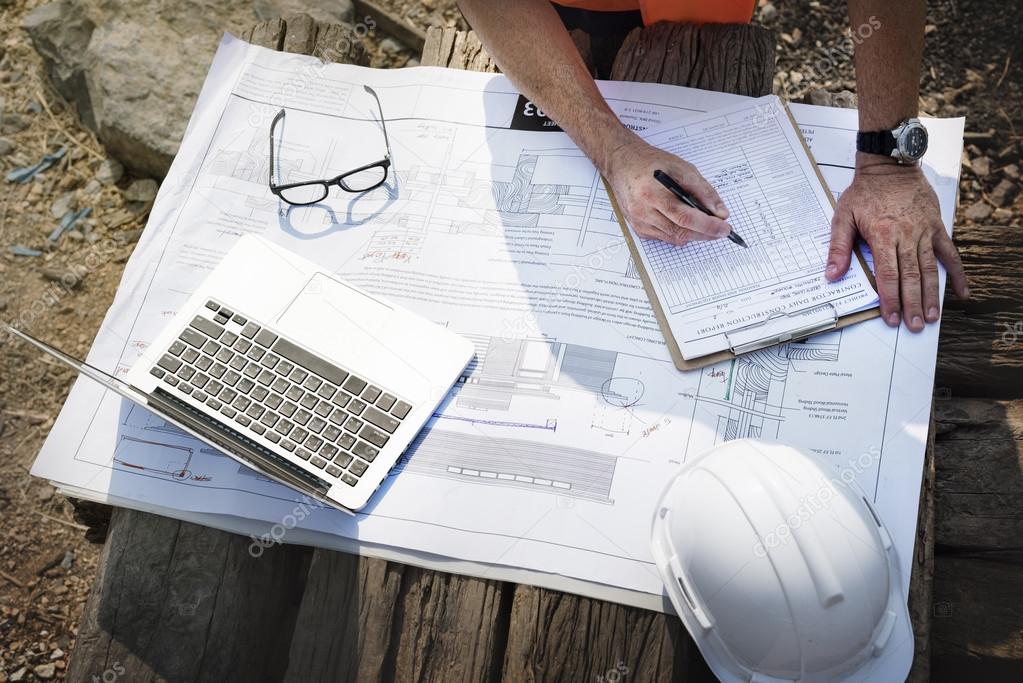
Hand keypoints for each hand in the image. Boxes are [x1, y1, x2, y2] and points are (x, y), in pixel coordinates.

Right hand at [603, 137, 731, 245]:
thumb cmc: (651, 163)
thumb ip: (703, 190)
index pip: (685, 217)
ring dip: (693, 234)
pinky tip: (683, 222)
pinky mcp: (639, 229)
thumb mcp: (682, 168)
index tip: (725, 228)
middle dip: (705, 233)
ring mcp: (639, 223)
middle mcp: (643, 212)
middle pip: (680, 232)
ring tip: (705, 224)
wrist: (623, 164)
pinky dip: (679, 233)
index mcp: (653, 194)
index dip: (707, 226)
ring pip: (674, 238)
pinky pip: (665, 238)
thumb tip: (720, 212)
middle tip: (721, 230)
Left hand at [826, 154, 968, 331]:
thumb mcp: (843, 217)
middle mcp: (906, 236)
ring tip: (932, 316)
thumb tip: (832, 275)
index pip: (887, 275)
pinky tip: (961, 292)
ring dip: (932, 295)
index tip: (892, 317)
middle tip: (915, 326)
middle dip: (913, 304)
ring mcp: (924, 232)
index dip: (890, 299)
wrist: (890, 166)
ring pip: (930, 269)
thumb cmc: (865, 192)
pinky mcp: (936, 227)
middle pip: (911, 277)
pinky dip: (957, 273)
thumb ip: (838, 248)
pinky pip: (949, 253)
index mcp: (882, 235)